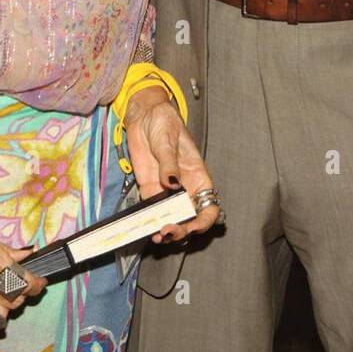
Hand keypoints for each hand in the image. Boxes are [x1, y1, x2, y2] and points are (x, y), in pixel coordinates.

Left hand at [124, 87, 220, 244]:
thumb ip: (169, 162)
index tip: (193, 227)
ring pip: (171, 219)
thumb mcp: (168, 139)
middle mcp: (184, 188)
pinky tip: (144, 226)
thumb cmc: (164, 122)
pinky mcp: (149, 189)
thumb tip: (172, 183)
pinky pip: (151, 211)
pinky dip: (149, 222)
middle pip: (189, 218)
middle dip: (182, 230)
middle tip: (168, 231)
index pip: (209, 206)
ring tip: (156, 235)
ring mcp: (166, 191)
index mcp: (198, 177)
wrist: (143, 117)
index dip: (204, 221)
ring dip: (165, 230)